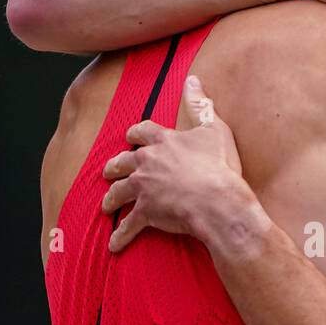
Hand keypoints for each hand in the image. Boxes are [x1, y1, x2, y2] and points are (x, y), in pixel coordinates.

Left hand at [102, 75, 246, 251]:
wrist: (216, 200)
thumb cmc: (219, 166)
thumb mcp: (215, 129)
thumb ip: (201, 104)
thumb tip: (192, 79)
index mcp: (164, 141)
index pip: (143, 131)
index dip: (136, 133)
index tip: (131, 135)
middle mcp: (148, 162)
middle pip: (123, 161)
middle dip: (115, 166)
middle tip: (109, 171)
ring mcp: (144, 188)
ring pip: (119, 191)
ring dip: (111, 198)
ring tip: (106, 205)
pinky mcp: (145, 212)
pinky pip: (128, 225)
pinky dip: (120, 236)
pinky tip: (114, 245)